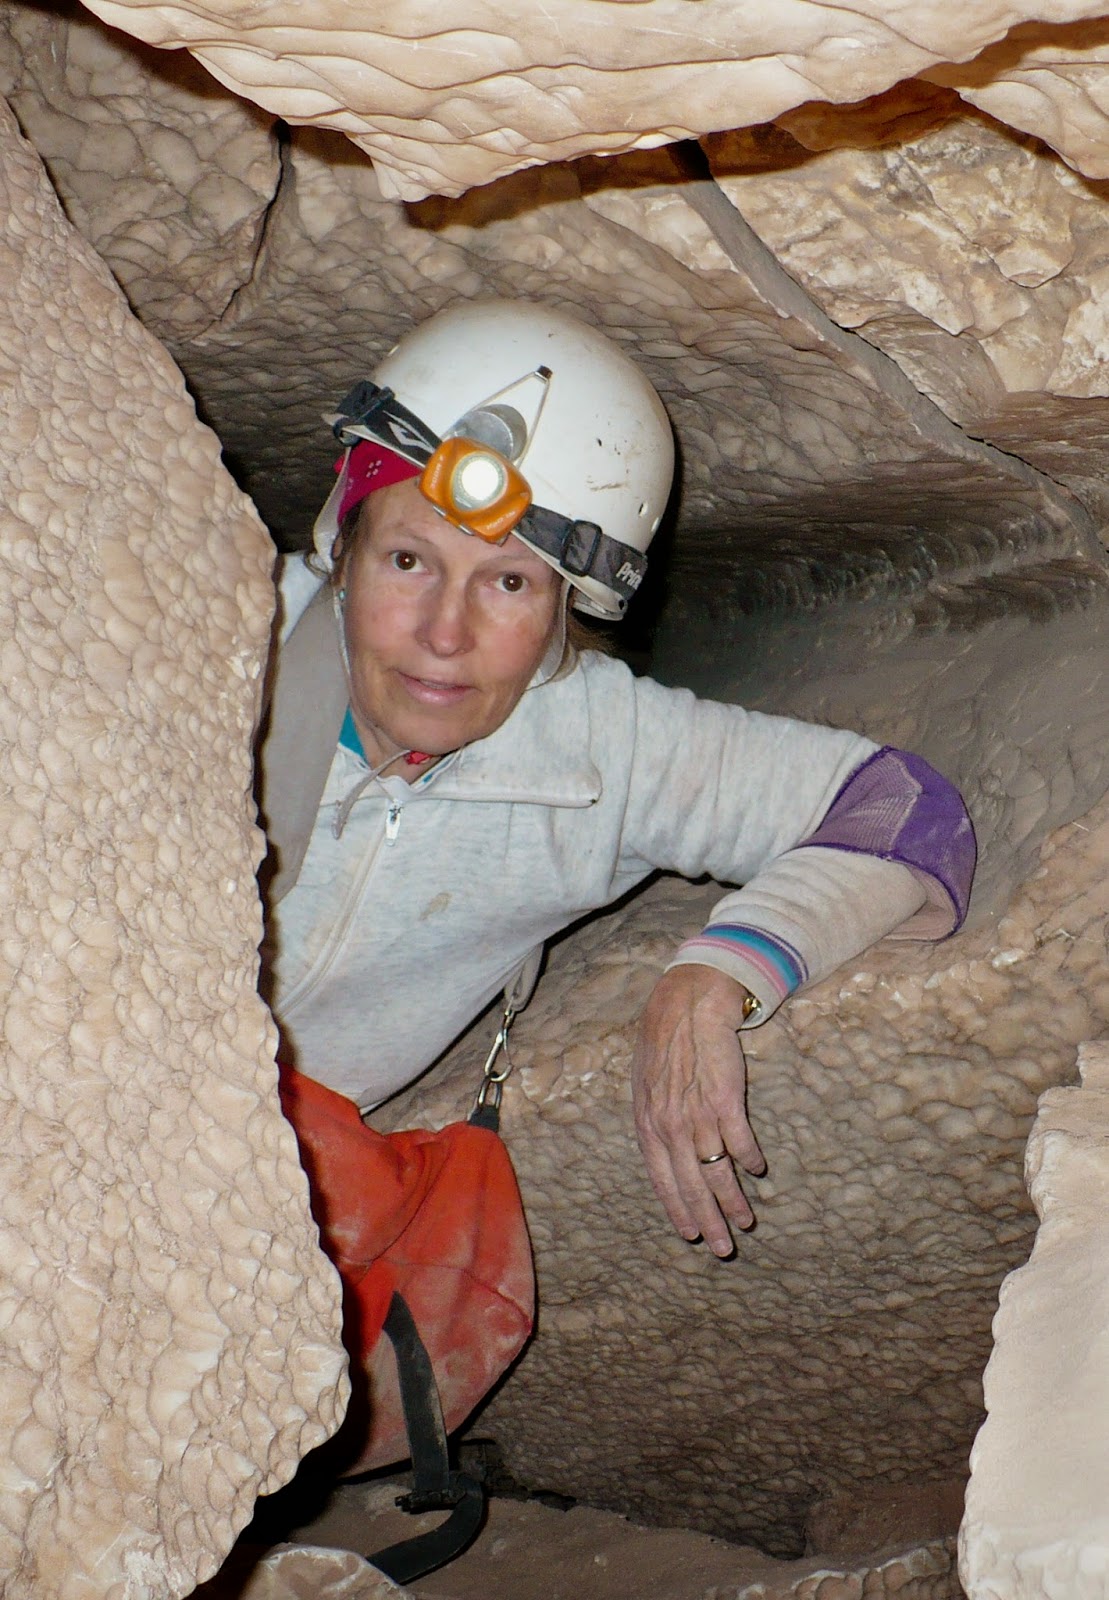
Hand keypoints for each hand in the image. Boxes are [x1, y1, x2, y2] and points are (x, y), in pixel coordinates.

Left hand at [631, 965, 766, 1256]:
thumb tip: (663, 1150)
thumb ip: (655, 1120)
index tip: (689, 1233)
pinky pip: (739, 1140)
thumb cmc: (665, 1043)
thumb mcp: (646, 1085)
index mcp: (649, 1123)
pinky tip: (757, 1170)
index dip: (676, 1208)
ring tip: (746, 1221)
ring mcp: (697, 1114)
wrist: (687, 1004)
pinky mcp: (723, 1098)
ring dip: (733, 1200)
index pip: (662, 1178)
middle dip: (707, 1220)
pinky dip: (749, 1158)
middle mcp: (670, 1125)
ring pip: (716, 1170)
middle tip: (722, 1248)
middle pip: (690, 1185)